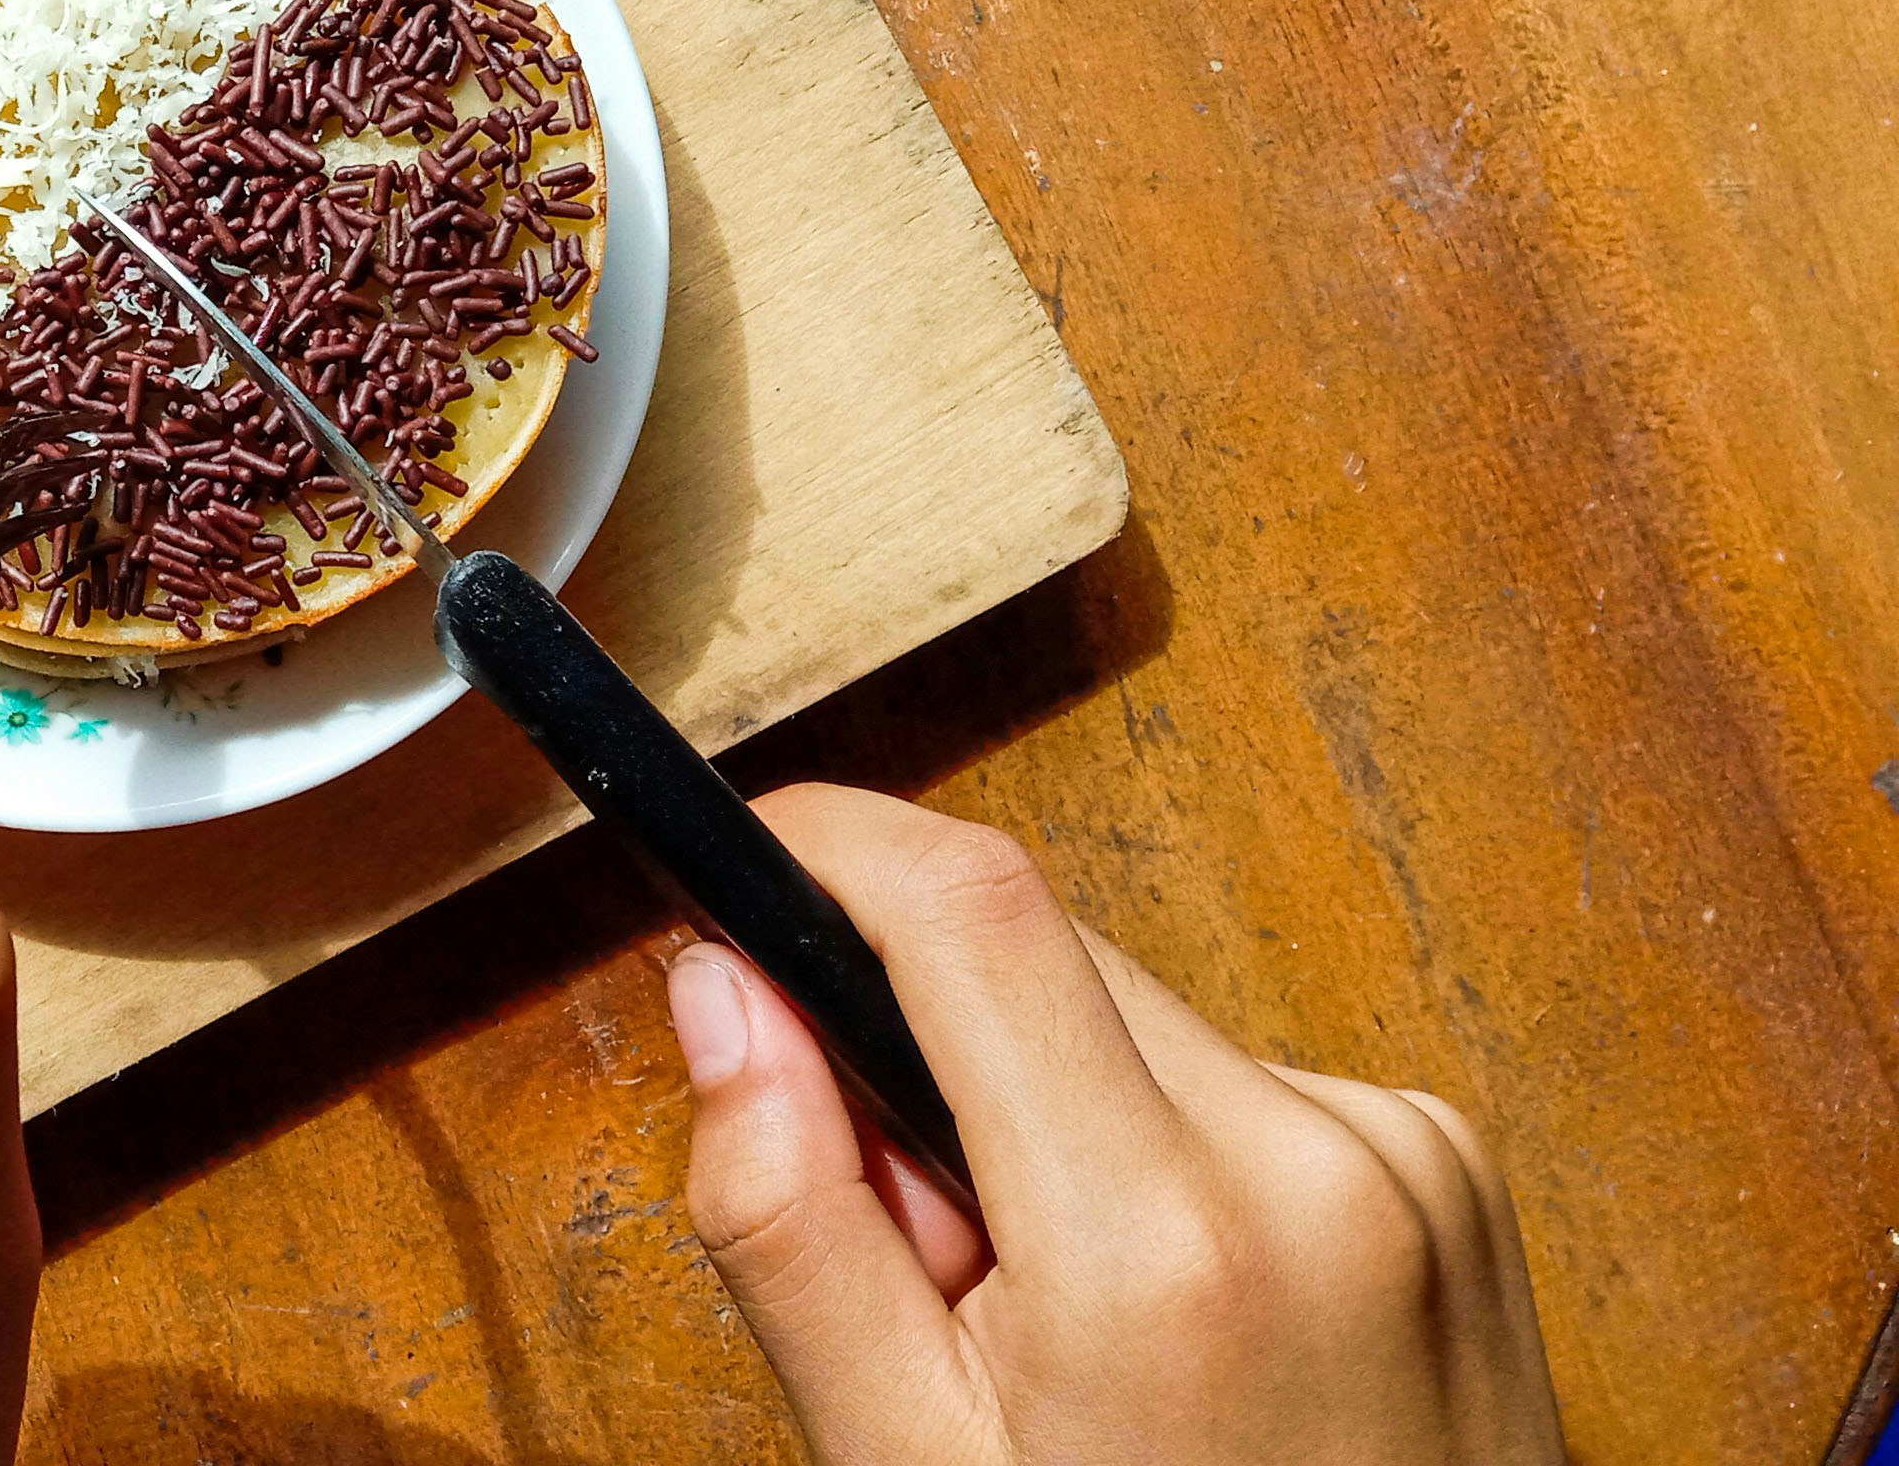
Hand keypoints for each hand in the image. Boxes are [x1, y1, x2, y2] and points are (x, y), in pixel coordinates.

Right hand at [668, 784, 1559, 1462]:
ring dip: (1049, 1110)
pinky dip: (1165, 1153)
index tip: (740, 864)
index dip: (826, 846)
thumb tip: (720, 990)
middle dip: (926, 1052)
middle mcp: (1316, 1160)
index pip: (966, 905)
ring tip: (1067, 1324)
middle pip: (1040, 962)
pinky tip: (1179, 1312)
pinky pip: (1237, 1083)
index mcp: (1162, 1238)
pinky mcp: (1449, 1167)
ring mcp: (1408, 1157)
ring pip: (1132, 1022)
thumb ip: (791, 1219)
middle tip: (918, 1258)